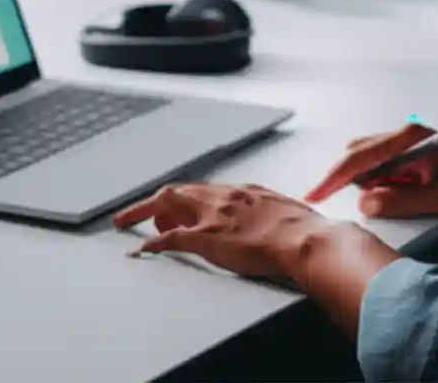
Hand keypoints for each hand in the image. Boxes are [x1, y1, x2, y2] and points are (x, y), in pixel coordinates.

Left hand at [115, 181, 402, 336]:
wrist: (310, 239)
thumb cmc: (308, 231)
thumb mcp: (292, 213)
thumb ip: (281, 214)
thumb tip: (291, 223)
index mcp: (245, 191)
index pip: (207, 189)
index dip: (189, 198)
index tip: (182, 206)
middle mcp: (225, 197)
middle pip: (180, 190)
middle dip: (156, 199)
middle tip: (140, 210)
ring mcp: (214, 216)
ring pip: (166, 204)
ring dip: (143, 213)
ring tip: (127, 221)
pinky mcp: (208, 237)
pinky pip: (170, 238)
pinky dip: (151, 242)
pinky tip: (140, 249)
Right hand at [304, 123, 437, 217]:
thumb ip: (400, 200)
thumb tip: (363, 202)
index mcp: (410, 138)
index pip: (358, 156)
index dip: (332, 178)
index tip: (313, 196)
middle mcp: (407, 135)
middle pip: (357, 152)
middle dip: (344, 178)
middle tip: (331, 204)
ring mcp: (411, 144)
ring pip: (369, 160)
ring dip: (365, 183)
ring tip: (377, 205)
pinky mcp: (416, 156)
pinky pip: (385, 168)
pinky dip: (379, 184)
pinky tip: (390, 199)